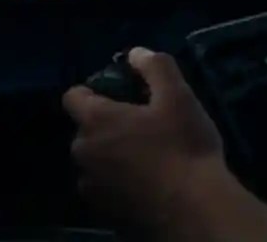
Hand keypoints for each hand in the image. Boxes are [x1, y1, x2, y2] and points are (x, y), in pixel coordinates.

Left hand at [63, 47, 223, 233]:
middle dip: (109, 126)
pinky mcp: (105, 213)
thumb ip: (155, 67)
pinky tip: (150, 184)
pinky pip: (107, 189)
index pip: (73, 95)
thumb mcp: (178, 96)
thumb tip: (136, 53)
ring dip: (114, 157)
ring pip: (96, 162)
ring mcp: (92, 188)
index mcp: (95, 121)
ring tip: (150, 159)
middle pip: (87, 131)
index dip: (95, 90)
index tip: (123, 93)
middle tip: (146, 126)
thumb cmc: (184, 146)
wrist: (193, 210)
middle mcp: (83, 154)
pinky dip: (121, 184)